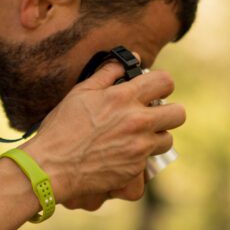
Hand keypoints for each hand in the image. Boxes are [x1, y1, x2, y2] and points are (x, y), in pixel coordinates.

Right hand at [22, 60, 184, 205]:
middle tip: (153, 116)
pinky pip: (148, 162)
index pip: (165, 82)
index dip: (162, 85)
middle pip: (178, 114)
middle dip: (169, 112)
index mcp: (124, 97)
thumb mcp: (81, 92)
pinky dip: (138, 159)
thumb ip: (109, 72)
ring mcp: (138, 148)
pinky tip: (120, 156)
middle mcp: (137, 122)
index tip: (154, 90)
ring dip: (156, 138)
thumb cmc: (61, 128)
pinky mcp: (134, 170)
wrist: (51, 167)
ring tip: (138, 138)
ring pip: (167, 140)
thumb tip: (133, 59)